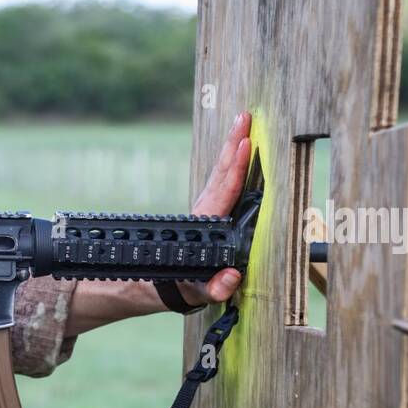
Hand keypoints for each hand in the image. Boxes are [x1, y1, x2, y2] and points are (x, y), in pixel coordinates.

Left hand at [178, 111, 251, 305]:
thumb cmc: (184, 286)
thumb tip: (230, 277)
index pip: (224, 193)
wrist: (162, 284)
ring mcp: (206, 209)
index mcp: (206, 227)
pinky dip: (229, 162)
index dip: (235, 169)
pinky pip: (221, 180)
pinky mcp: (208, 211)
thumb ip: (214, 287)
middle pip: (220, 173)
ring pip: (219, 173)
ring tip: (241, 123)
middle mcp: (205, 213)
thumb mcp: (198, 291)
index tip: (245, 145)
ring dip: (231, 148)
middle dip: (232, 145)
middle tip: (243, 117)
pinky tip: (236, 148)